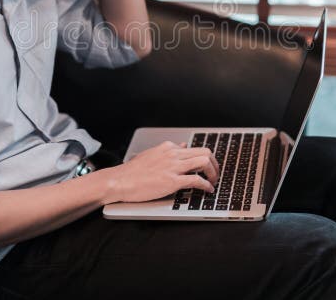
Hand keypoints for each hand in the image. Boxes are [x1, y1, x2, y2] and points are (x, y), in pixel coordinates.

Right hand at [103, 141, 219, 203]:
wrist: (120, 180)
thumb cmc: (133, 171)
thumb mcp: (151, 154)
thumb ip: (168, 151)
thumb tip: (182, 145)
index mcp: (168, 147)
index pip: (195, 148)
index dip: (205, 159)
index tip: (208, 167)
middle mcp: (173, 154)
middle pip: (205, 152)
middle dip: (215, 164)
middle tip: (215, 174)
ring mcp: (173, 167)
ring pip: (204, 162)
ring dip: (213, 173)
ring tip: (213, 182)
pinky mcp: (172, 181)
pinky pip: (197, 180)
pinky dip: (206, 185)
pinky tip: (208, 190)